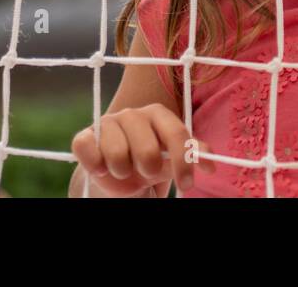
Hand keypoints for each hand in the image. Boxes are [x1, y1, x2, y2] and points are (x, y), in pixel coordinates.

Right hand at [71, 103, 216, 197]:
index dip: (183, 161)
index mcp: (158, 114)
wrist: (117, 173)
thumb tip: (212, 163)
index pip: (177, 133)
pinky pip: (86, 147)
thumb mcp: (172, 159)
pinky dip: (95, 164)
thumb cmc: (148, 162)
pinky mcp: (85, 136)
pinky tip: (101, 168)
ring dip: (123, 171)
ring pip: (117, 152)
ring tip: (124, 171)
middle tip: (147, 174)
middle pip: (148, 148)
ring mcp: (107, 123)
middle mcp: (132, 114)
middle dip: (150, 169)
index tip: (187, 185)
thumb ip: (192, 155)